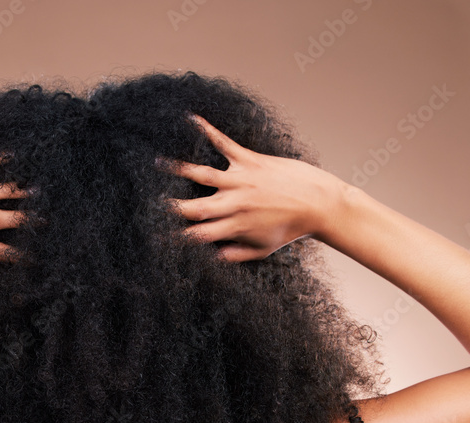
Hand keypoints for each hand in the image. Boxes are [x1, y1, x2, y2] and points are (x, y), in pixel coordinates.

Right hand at [157, 113, 349, 261]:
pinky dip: (207, 130)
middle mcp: (234, 204)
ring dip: (177, 168)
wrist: (319, 204)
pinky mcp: (250, 162)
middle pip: (194, 207)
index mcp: (235, 228)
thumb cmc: (292, 228)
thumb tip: (215, 257)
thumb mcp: (264, 249)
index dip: (177, 236)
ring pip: (202, 174)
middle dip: (170, 206)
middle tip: (150, 202)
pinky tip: (191, 119)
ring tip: (157, 163)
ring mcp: (241, 181)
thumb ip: (237, 254)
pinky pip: (224, 144)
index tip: (159, 235)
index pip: (198, 234)